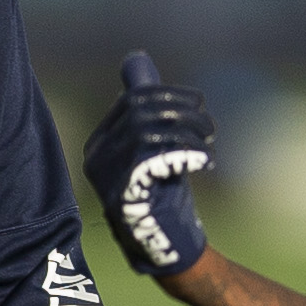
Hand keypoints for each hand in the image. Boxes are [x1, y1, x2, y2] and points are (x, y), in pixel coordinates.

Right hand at [81, 51, 214, 276]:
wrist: (167, 247)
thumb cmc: (163, 194)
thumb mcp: (153, 144)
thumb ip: (144, 106)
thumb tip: (136, 58)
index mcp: (100, 142)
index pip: (132, 100)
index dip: (169, 95)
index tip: (199, 105)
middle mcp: (96, 158)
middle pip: (139, 112)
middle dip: (182, 113)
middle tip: (209, 129)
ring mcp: (106, 179)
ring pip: (147, 133)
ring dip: (187, 135)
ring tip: (209, 147)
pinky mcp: (124, 198)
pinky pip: (154, 161)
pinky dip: (185, 155)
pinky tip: (204, 163)